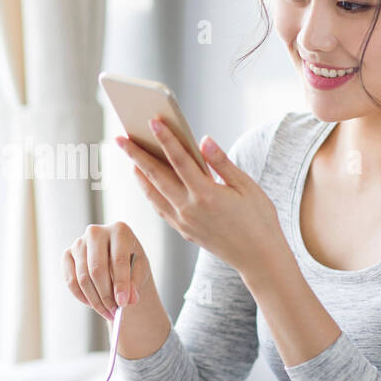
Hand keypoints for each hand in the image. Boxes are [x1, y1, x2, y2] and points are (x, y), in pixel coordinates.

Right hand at [62, 222, 150, 321]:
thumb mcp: (140, 270)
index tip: (123, 303)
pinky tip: (94, 304)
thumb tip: (129, 299)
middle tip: (115, 312)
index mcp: (119, 230)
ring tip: (108, 312)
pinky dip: (82, 297)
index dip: (121, 283)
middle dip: (106, 295)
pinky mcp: (67, 255)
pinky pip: (71, 281)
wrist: (116, 258)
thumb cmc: (131, 262)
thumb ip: (135, 283)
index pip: (118, 259)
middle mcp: (95, 232)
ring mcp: (78, 243)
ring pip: (83, 278)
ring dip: (95, 300)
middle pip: (96, 269)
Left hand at [116, 119, 282, 274]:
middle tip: (120, 138)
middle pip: (156, 176)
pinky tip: (146, 182)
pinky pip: (160, 208)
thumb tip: (204, 140)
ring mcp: (183, 222)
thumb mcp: (246, 187)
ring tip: (129, 157)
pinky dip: (149, 193)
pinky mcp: (183, 231)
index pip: (180, 160)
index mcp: (207, 194)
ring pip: (152, 194)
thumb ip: (222, 163)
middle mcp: (189, 209)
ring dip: (138, 174)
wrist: (259, 258)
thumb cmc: (259, 219)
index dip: (166, 139)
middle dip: (136, 155)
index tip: (153, 121)